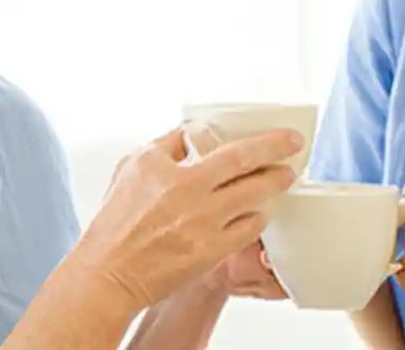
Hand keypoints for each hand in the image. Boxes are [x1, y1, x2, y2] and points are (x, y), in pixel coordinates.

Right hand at [68, 127, 301, 313]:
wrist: (110, 273)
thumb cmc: (114, 223)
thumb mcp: (129, 169)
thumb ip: (163, 147)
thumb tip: (192, 132)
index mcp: (163, 167)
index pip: (210, 139)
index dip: (250, 137)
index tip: (267, 134)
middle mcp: (186, 191)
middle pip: (245, 162)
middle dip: (276, 150)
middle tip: (294, 145)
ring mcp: (202, 222)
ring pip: (253, 195)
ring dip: (274, 184)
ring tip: (285, 177)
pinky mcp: (210, 250)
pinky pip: (247, 229)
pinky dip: (258, 216)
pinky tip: (262, 211)